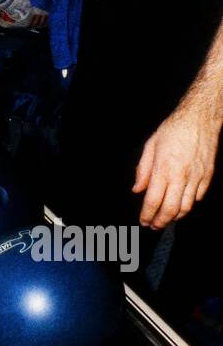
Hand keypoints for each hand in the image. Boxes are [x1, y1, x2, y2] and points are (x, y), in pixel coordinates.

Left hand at [133, 101, 219, 228]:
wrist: (199, 119)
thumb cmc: (173, 130)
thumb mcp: (150, 146)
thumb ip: (143, 170)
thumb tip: (137, 189)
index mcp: (163, 169)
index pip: (153, 201)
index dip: (147, 215)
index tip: (143, 221)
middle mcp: (180, 177)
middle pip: (170, 210)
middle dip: (160, 222)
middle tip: (153, 226)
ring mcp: (196, 178)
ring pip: (186, 207)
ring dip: (175, 217)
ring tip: (166, 219)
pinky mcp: (207, 177)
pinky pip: (197, 197)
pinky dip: (188, 205)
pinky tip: (181, 204)